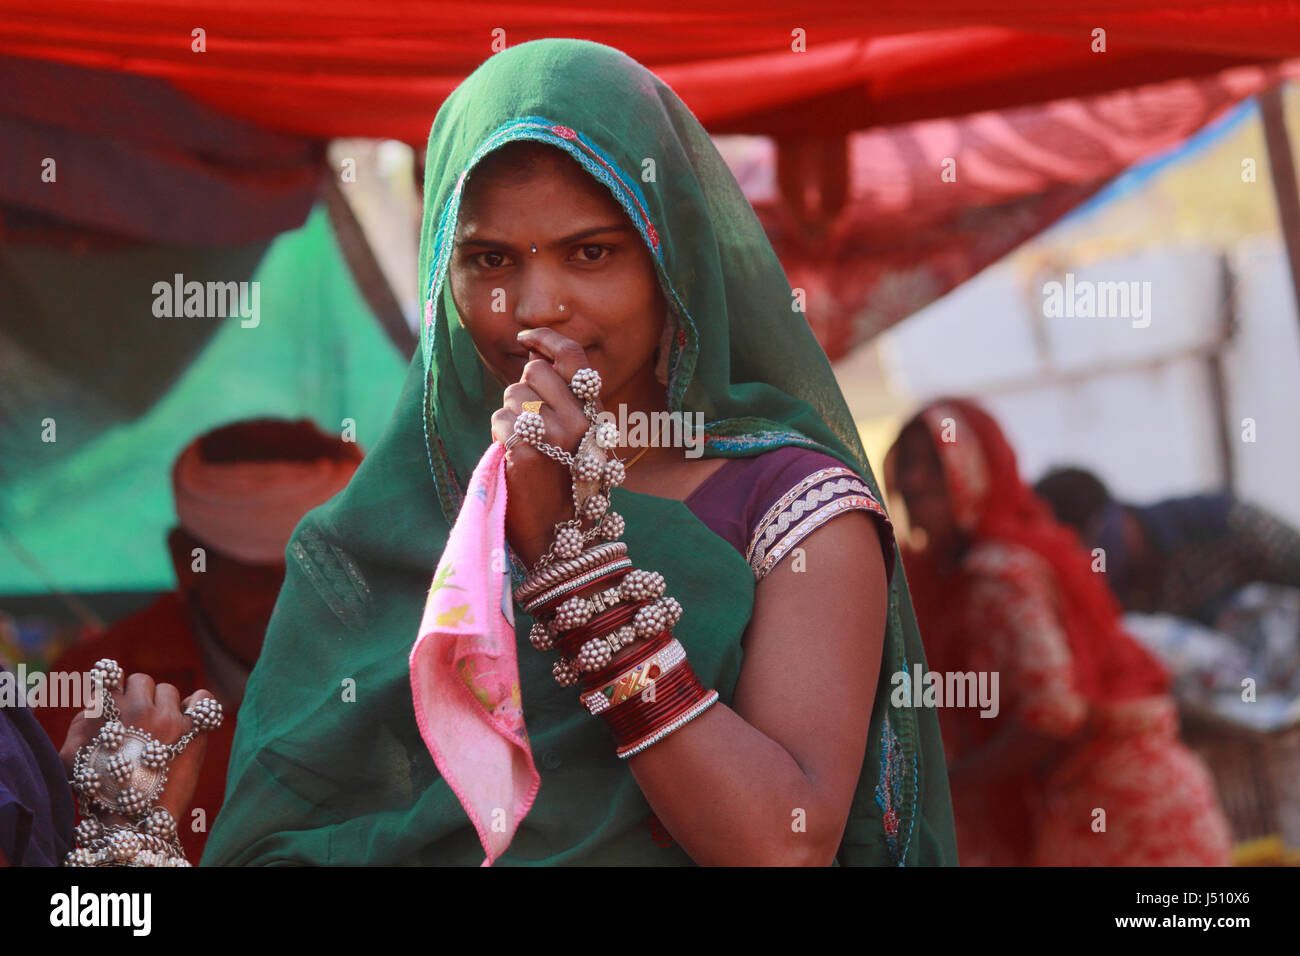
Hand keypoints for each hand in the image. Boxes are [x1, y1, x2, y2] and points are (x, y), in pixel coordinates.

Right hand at [60, 672, 213, 824]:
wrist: (130, 819)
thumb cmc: (96, 790)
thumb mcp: (71, 754)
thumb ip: (82, 720)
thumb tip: (98, 700)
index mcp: (105, 709)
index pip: (111, 674)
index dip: (117, 690)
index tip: (120, 705)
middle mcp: (136, 707)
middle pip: (144, 682)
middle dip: (142, 699)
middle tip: (141, 725)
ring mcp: (166, 717)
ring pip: (170, 692)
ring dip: (166, 706)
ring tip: (161, 733)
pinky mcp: (191, 731)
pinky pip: (203, 700)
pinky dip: (198, 706)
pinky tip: (190, 719)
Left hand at [490, 328, 604, 565]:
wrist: (561, 542)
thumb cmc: (562, 489)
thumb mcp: (576, 441)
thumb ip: (561, 401)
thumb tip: (533, 359)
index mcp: (594, 415)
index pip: (574, 358)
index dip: (547, 340)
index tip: (526, 338)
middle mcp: (581, 421)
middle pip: (534, 372)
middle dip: (520, 392)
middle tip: (526, 423)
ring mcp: (557, 435)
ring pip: (512, 397)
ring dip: (508, 418)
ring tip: (523, 448)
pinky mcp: (529, 450)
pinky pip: (501, 422)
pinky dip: (500, 439)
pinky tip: (513, 460)